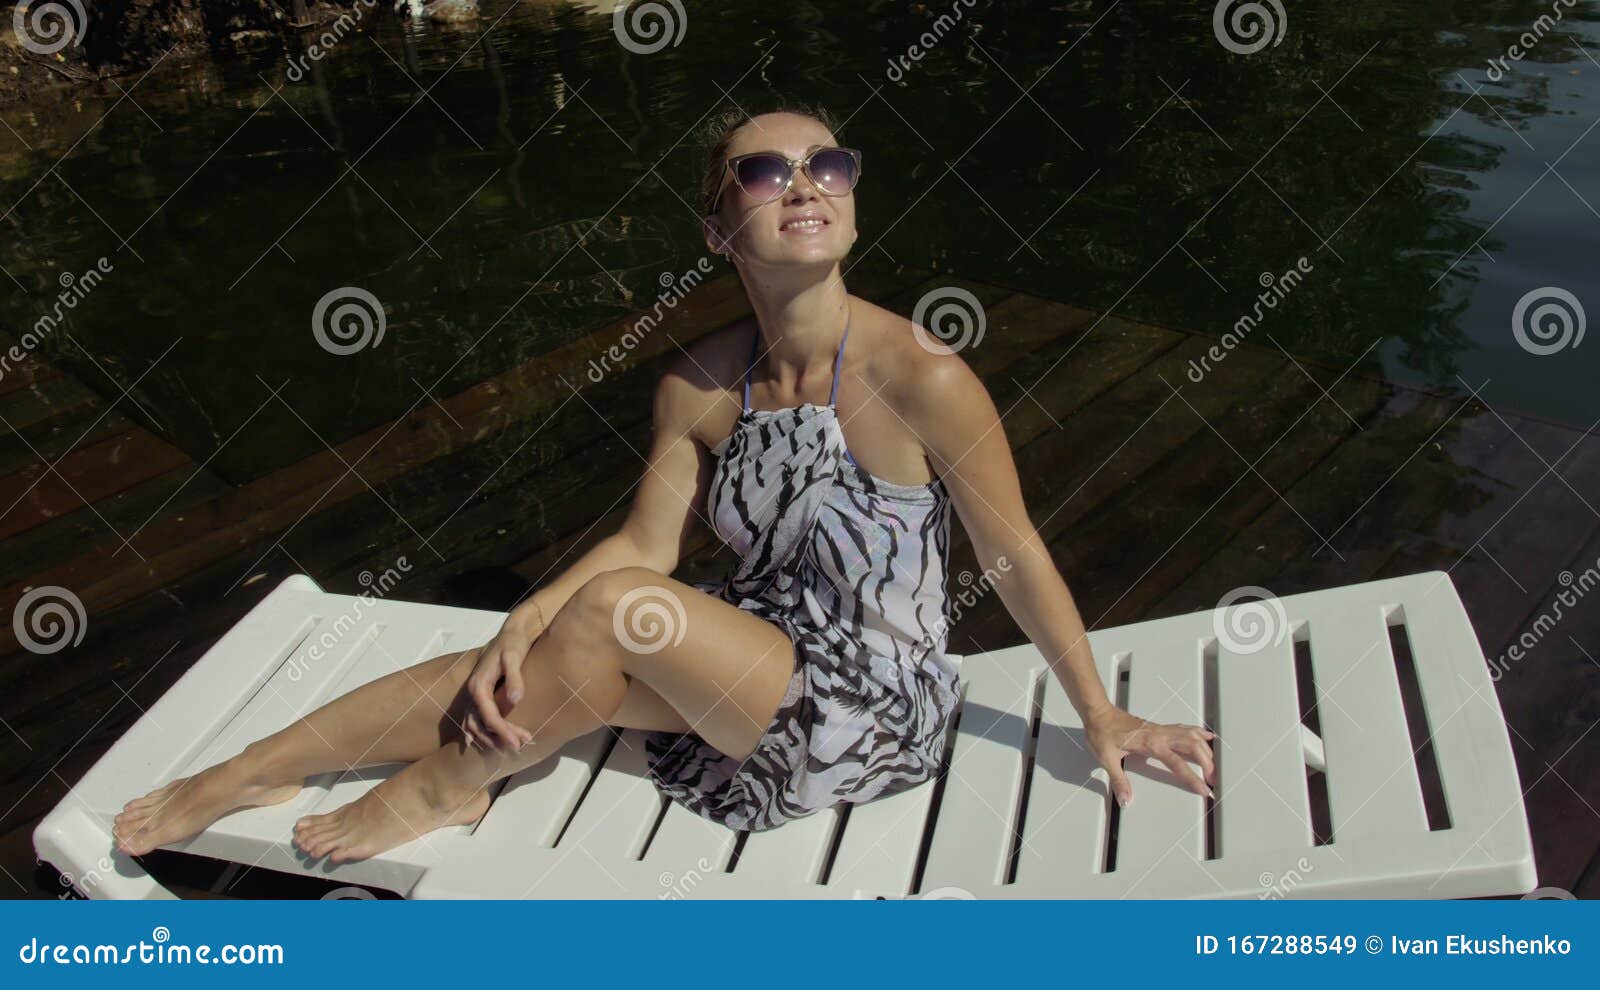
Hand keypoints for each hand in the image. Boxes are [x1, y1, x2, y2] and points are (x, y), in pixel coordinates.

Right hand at [462, 601, 546, 750]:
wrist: (511, 633)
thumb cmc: (513, 643)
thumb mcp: (514, 657)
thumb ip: (514, 678)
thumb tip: (514, 699)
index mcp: (479, 685)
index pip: (488, 716)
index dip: (503, 731)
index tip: (518, 743)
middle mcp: (474, 692)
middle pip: (481, 724)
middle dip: (498, 738)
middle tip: (519, 748)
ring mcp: (476, 695)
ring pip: (477, 725)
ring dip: (492, 738)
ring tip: (513, 747)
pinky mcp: (483, 696)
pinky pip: (477, 719)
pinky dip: (484, 733)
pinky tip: (491, 744)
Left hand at [1084, 705, 1215, 807]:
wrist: (1097, 712)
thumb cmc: (1101, 733)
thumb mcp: (1107, 759)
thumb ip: (1119, 781)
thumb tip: (1126, 800)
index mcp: (1150, 744)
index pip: (1178, 764)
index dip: (1193, 778)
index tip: (1205, 789)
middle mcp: (1160, 735)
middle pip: (1193, 747)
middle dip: (1207, 763)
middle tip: (1213, 780)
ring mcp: (1161, 730)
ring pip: (1191, 736)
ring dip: (1205, 749)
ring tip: (1214, 764)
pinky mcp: (1158, 727)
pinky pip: (1184, 729)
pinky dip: (1198, 733)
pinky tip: (1206, 737)